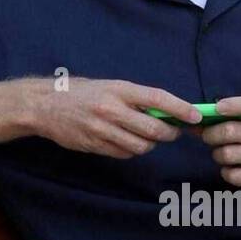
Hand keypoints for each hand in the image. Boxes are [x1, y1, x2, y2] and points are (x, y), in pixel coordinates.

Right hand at [30, 78, 200, 158]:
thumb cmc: (81, 92)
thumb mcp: (109, 86)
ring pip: (142, 145)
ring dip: (151, 144)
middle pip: (154, 129)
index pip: (158, 99)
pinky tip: (127, 141)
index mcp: (119, 90)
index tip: (196, 116)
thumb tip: (167, 111)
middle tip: (173, 131)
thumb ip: (135, 98)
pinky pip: (125, 154)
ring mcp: (103, 130)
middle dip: (169, 133)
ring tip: (147, 135)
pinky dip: (132, 150)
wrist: (44, 105)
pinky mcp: (95, 145)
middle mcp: (112, 109)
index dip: (181, 108)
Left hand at [197, 94, 240, 190]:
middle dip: (210, 135)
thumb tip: (196, 123)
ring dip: (218, 155)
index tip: (218, 109)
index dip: (234, 105)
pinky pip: (234, 175)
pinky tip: (233, 169)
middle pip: (229, 131)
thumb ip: (231, 119)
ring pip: (227, 154)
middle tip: (209, 138)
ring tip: (223, 154)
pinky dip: (227, 173)